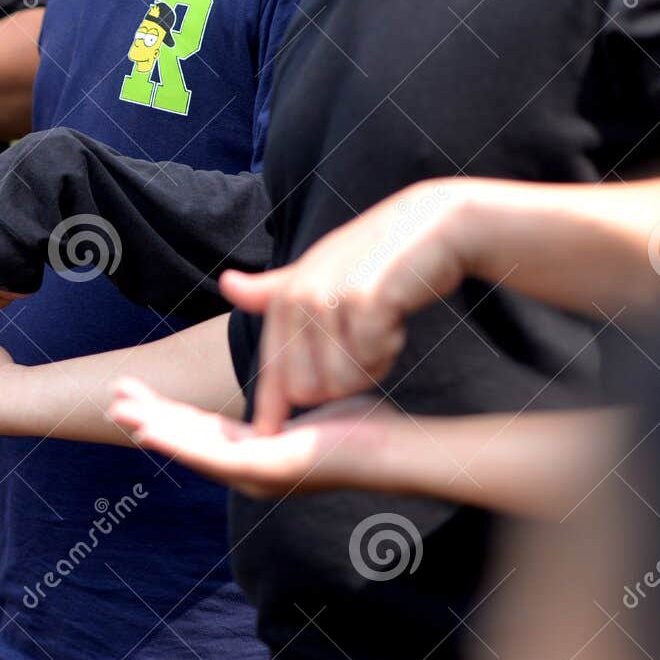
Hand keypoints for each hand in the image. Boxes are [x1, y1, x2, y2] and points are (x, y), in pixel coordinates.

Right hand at [107, 378, 405, 497]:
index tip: (134, 387)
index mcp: (252, 450)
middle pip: (185, 440)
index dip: (162, 409)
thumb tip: (266, 348)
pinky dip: (176, 443)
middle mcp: (247, 469)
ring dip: (151, 430)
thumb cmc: (357, 422)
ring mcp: (253, 474)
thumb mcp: (304, 390)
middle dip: (147, 418)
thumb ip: (276, 376)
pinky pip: (210, 456)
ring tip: (118, 413)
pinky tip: (151, 432)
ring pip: (190, 450)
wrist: (392, 446)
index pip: (197, 428)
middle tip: (113, 397)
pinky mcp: (263, 470)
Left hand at [222, 180, 471, 433]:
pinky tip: (398, 325)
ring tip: (383, 333)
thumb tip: (227, 284)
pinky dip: (388, 352)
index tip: (269, 436)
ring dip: (369, 368)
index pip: (273, 369)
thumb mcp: (319, 269)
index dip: (272, 407)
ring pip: (340, 379)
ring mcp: (329, 297)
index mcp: (284, 298)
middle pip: (306, 388)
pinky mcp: (364, 299)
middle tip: (368, 350)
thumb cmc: (375, 255)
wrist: (432, 224)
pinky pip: (370, 358)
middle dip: (340, 384)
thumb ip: (274, 288)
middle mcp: (298, 297)